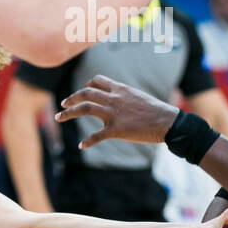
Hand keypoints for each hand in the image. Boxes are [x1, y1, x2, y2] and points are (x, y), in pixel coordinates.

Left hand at [56, 75, 180, 147]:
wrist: (167, 122)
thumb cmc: (157, 111)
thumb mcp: (139, 97)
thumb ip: (125, 96)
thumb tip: (118, 99)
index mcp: (120, 89)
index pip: (97, 81)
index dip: (86, 85)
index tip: (81, 92)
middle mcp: (114, 98)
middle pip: (85, 93)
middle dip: (71, 98)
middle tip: (63, 104)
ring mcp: (114, 114)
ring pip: (85, 109)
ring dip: (69, 113)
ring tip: (59, 117)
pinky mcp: (116, 130)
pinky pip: (97, 136)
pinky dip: (87, 141)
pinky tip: (81, 145)